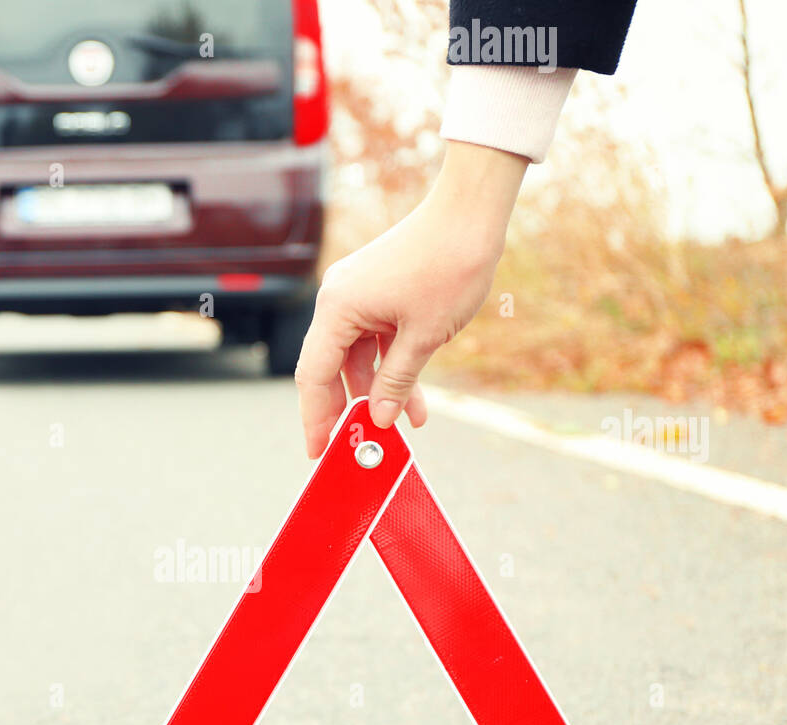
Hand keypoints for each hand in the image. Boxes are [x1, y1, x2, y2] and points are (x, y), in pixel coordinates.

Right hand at [295, 141, 528, 457]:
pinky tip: (415, 398)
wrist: (472, 213)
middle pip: (331, 368)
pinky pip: (376, 340)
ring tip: (403, 425)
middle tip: (354, 445)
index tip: (318, 450)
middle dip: (347, 408)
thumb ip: (396, 383)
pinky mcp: (378, 292)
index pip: (313, 375)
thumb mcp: (423, 338)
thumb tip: (378, 419)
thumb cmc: (448, 265)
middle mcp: (339, 300)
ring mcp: (358, 295)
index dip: (315, 418)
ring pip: (359, 358)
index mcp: (337, 308)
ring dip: (379, 391)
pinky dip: (392, 366)